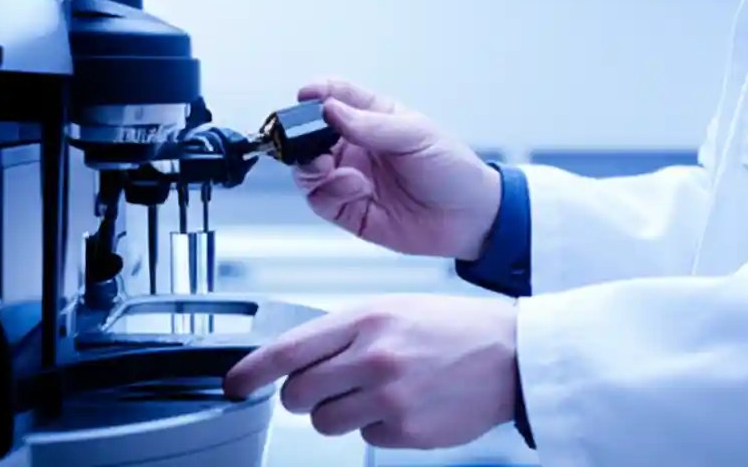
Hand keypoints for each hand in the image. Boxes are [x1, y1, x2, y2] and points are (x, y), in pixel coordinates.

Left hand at [224, 295, 517, 448]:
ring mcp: (389, 397)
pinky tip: (404, 405)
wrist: (512, 354)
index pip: (289, 350)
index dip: (252, 371)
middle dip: (301, 396)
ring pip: (325, 423)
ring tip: (373, 393)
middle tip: (324, 387)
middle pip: (298, 394)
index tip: (235, 384)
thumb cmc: (453, 328)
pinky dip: (376, 426)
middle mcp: (373, 357)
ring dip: (338, 413)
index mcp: (365, 319)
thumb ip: (343, 331)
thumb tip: (295, 360)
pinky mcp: (407, 431)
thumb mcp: (393, 309)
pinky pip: (365, 438)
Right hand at [294, 79, 500, 260]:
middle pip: (311, 136)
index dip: (318, 94)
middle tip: (306, 140)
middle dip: (302, 136)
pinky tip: (354, 189)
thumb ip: (371, 124)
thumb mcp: (416, 135)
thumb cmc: (452, 169)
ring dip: (311, 167)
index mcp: (373, 118)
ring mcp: (350, 178)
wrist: (471, 219)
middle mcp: (356, 147)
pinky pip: (321, 200)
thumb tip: (330, 109)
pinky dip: (329, 192)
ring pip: (308, 169)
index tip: (306, 96)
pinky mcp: (349, 210)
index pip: (336, 97)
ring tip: (328, 167)